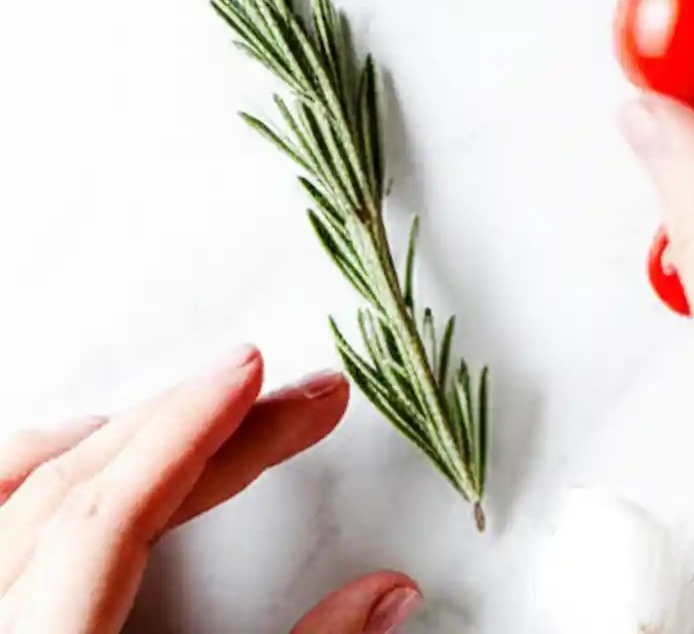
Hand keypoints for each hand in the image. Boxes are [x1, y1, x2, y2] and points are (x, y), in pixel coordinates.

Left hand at [0, 347, 422, 633]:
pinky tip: (78, 451)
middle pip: (84, 487)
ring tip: (198, 409)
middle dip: (196, 423)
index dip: (191, 430)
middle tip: (287, 396)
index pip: (112, 512)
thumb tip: (387, 593)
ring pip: (21, 482)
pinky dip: (38, 466)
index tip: (252, 372)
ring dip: (118, 438)